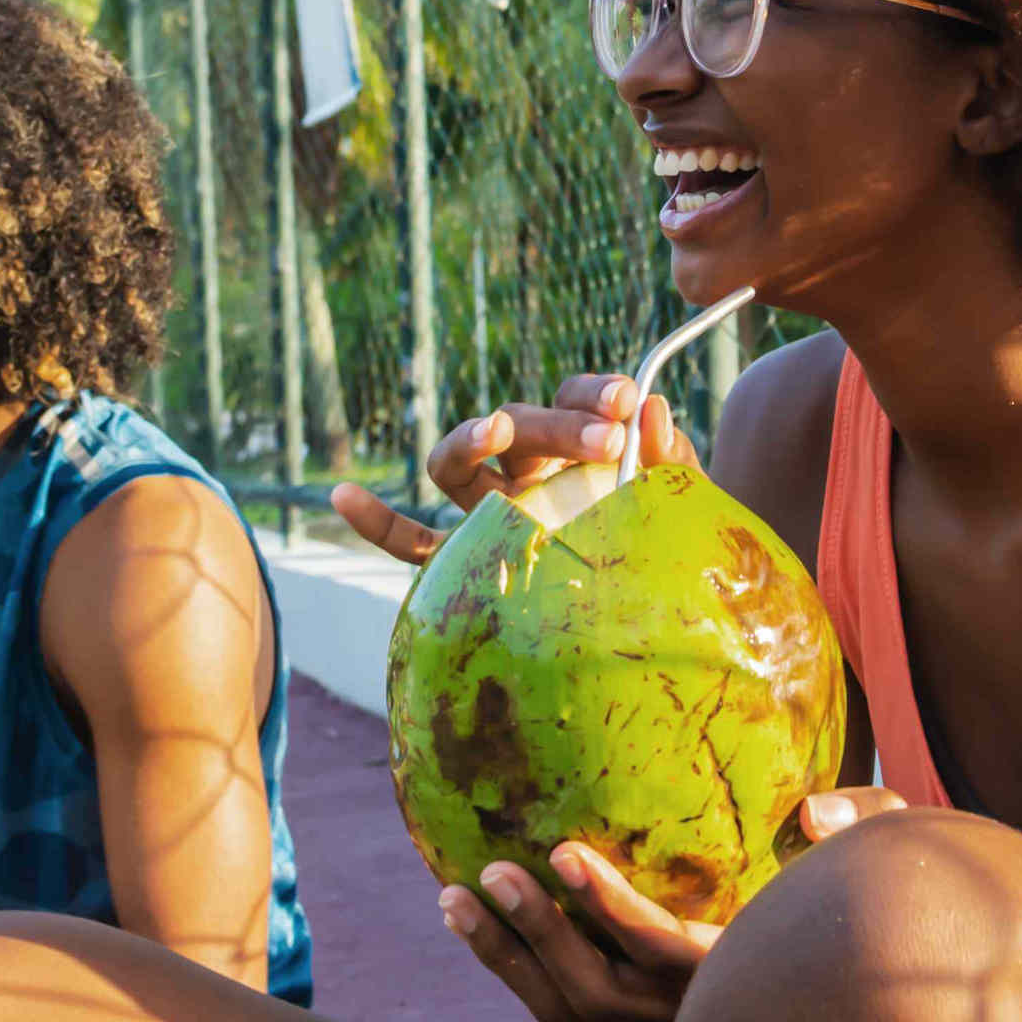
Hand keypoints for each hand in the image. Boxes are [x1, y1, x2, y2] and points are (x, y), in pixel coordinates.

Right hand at [329, 376, 690, 569]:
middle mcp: (528, 475)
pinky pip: (413, 544)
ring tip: (491, 430)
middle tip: (603, 438)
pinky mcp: (465, 564)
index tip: (625, 397)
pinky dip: (376, 522)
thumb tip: (652, 407)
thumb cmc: (672, 558)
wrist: (663, 629)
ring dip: (466, 440)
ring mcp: (491, 515)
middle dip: (555, 423)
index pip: (573, 400)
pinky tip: (342, 496)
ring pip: (455, 467)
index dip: (592, 392)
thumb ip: (669, 463)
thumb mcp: (679, 510)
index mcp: (579, 451)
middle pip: (518, 426)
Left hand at [442, 787, 907, 1021]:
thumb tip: (813, 809)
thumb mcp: (883, 852)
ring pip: (563, 1004)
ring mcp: (652, 1018)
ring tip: (453, 894)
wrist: (828, 982)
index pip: (667, 948)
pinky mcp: (625, 1011)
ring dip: (505, 953)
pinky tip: (466, 908)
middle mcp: (691, 1006)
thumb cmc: (853, 893)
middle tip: (492, 869)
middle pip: (596, 991)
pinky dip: (507, 960)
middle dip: (539, 933)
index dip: (612, 909)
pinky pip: (554, 1000)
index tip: (562, 851)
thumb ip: (864, 822)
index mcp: (742, 967)